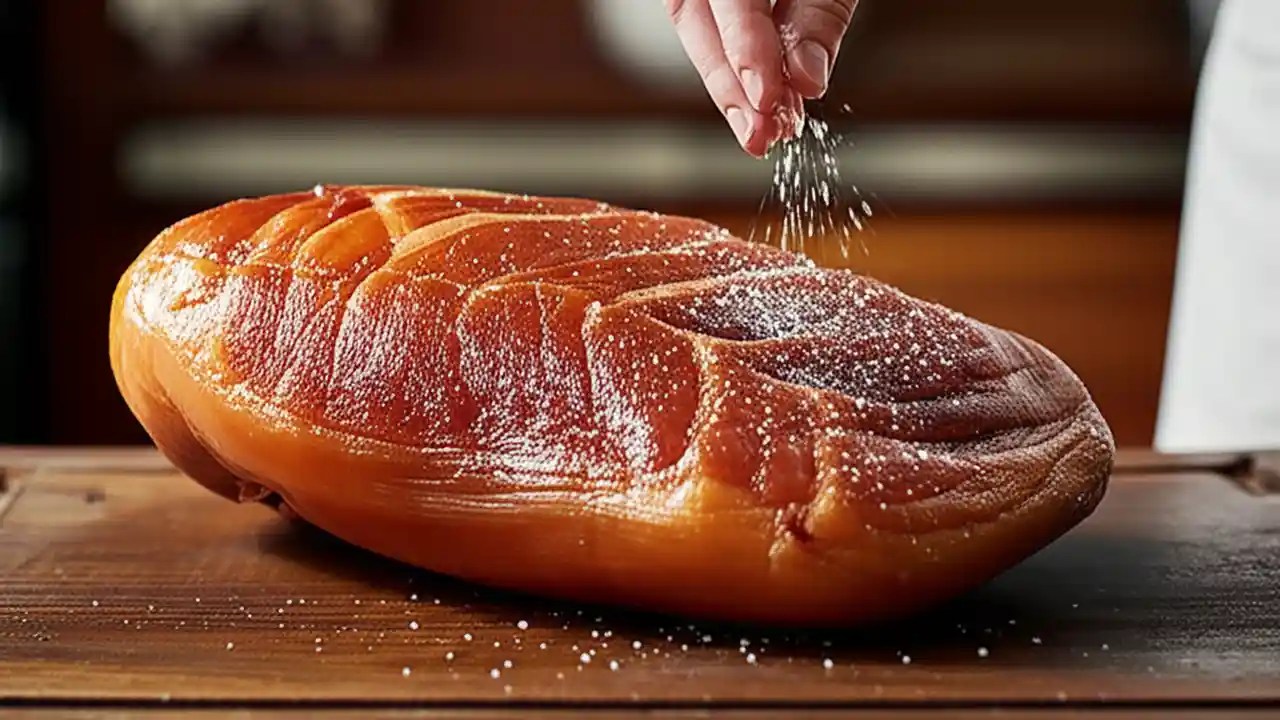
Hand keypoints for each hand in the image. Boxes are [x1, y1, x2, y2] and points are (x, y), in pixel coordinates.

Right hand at [666, 0, 856, 156]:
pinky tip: (762, 103)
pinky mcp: (713, 3)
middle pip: (692, 18)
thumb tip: (807, 80)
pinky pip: (710, 28)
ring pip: (696, 29)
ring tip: (765, 131)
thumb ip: (821, 13)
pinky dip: (737, 69)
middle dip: (728, 85)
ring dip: (730, 87)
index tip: (764, 99)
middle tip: (760, 137)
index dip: (742, 49)